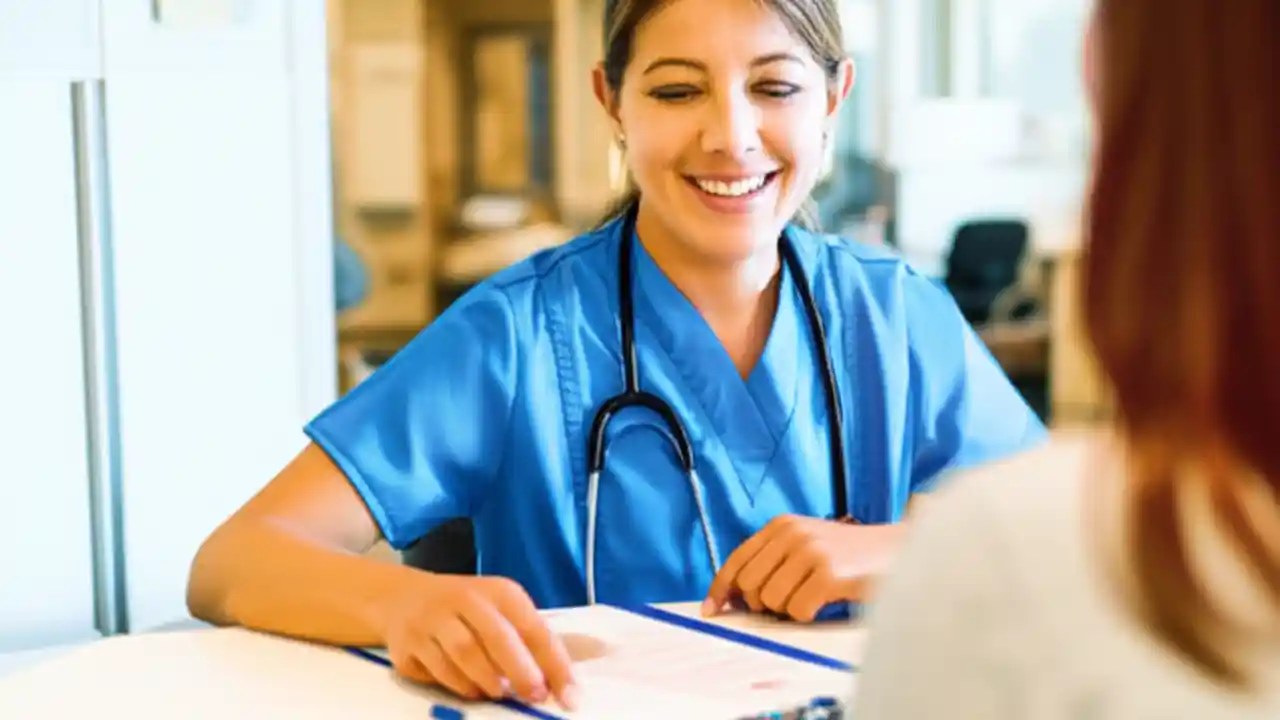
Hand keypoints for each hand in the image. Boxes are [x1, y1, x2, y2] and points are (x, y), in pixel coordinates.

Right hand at [378, 573, 577, 708]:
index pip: (534, 627)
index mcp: (499, 591)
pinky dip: (457, 685)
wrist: (401, 597)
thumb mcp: (498, 609)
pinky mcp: (407, 643)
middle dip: (521, 671)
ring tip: (498, 693)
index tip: (570, 695)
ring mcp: (432, 619)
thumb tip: (558, 684)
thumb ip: (526, 640)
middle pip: (497, 637)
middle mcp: (465, 599)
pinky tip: (469, 689)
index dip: (555, 664)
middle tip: (535, 696)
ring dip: (486, 680)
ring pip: (463, 654)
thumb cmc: (465, 609)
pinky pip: (435, 670)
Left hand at [702, 515, 904, 621]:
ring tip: (814, 596)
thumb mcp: (807, 545)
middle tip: (790, 600)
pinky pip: (797, 611)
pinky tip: (828, 600)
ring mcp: (811, 552)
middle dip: (763, 603)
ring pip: (771, 601)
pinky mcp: (829, 574)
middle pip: (749, 586)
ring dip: (790, 609)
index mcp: (782, 525)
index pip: (737, 560)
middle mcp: (792, 533)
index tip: (712, 610)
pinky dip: (809, 614)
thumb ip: (773, 562)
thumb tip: (733, 598)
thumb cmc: (850, 556)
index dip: (720, 589)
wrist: (899, 551)